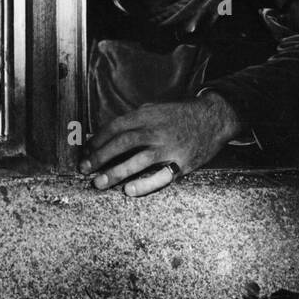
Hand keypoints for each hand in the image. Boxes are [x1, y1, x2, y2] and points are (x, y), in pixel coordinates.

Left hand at [78, 93, 242, 196]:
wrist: (213, 118)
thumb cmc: (180, 115)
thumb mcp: (155, 108)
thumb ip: (135, 119)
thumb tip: (108, 132)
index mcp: (147, 115)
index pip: (116, 126)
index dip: (98, 139)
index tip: (86, 151)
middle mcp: (156, 130)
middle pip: (123, 142)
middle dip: (100, 156)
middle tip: (85, 169)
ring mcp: (169, 147)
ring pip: (138, 160)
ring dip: (116, 172)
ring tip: (99, 182)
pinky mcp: (182, 163)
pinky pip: (161, 176)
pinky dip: (144, 184)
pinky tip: (129, 190)